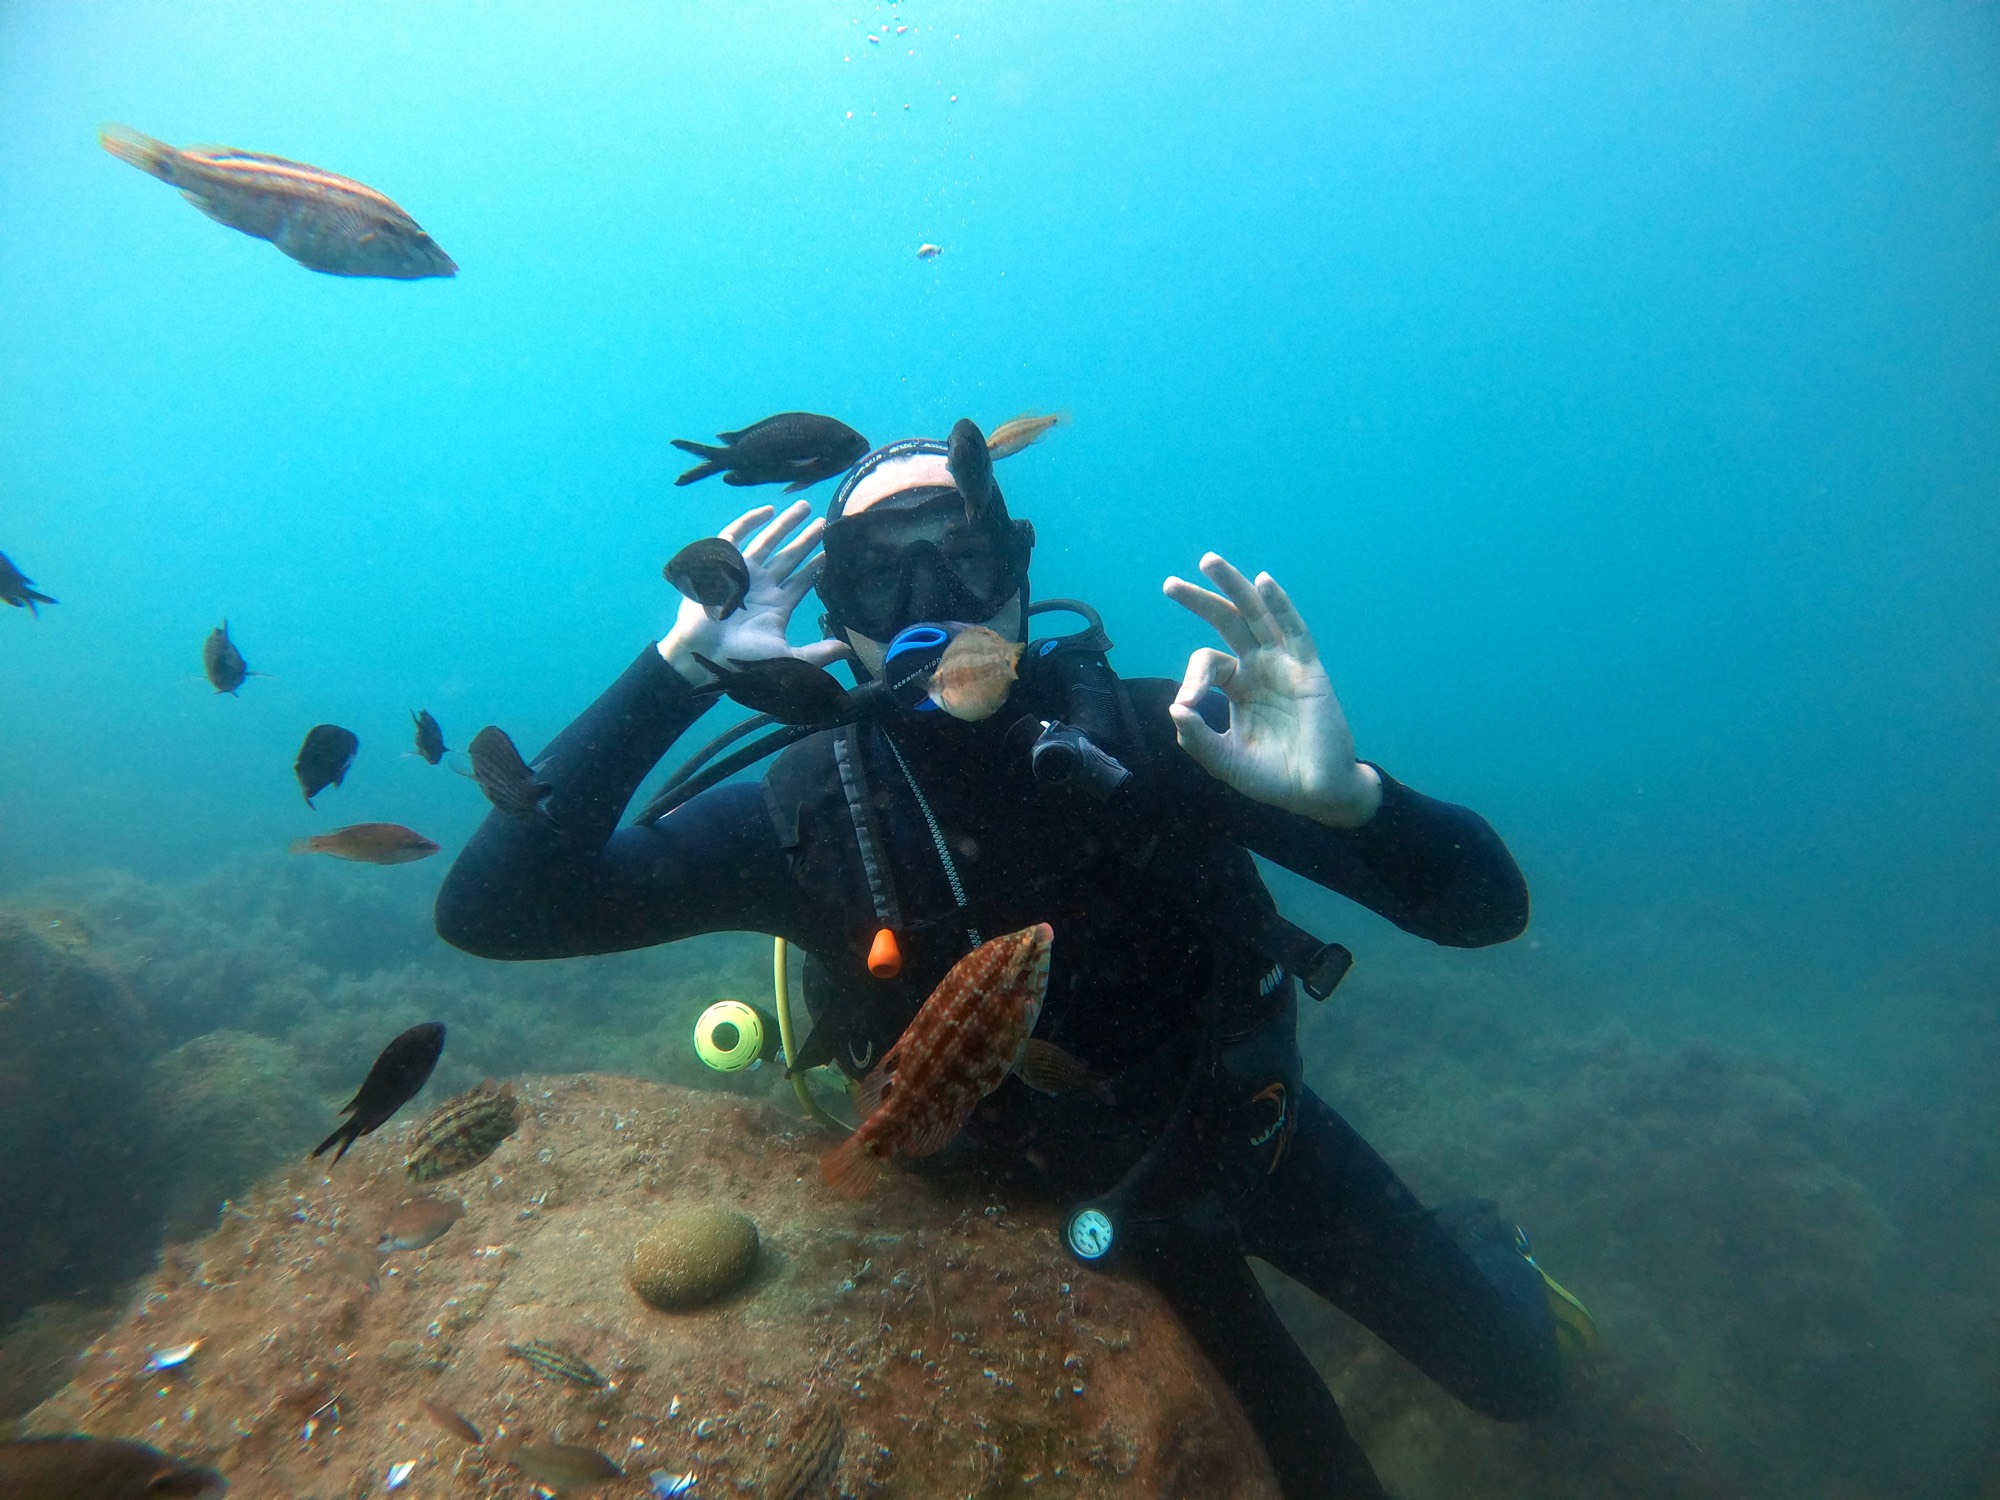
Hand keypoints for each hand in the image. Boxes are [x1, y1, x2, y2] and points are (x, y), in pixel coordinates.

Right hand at [659, 502, 850, 685]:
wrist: (704, 656)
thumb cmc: (742, 662)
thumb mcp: (786, 659)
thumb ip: (817, 653)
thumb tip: (849, 649)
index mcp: (778, 606)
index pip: (803, 580)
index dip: (817, 566)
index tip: (833, 551)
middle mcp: (762, 587)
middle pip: (789, 557)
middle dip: (806, 539)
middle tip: (824, 521)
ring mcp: (742, 575)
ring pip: (768, 542)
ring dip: (785, 525)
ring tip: (804, 507)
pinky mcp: (722, 566)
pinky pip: (736, 537)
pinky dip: (750, 523)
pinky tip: (767, 511)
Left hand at [1162, 553, 1381, 827]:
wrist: (1317, 793)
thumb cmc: (1273, 777)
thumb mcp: (1225, 761)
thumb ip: (1198, 739)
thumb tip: (1175, 706)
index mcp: (1239, 687)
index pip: (1208, 663)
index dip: (1193, 678)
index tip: (1189, 704)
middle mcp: (1259, 669)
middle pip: (1227, 623)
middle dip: (1199, 601)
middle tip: (1169, 585)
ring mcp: (1284, 666)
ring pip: (1257, 616)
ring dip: (1234, 587)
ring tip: (1209, 562)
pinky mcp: (1308, 671)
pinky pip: (1294, 631)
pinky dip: (1280, 605)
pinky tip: (1264, 582)